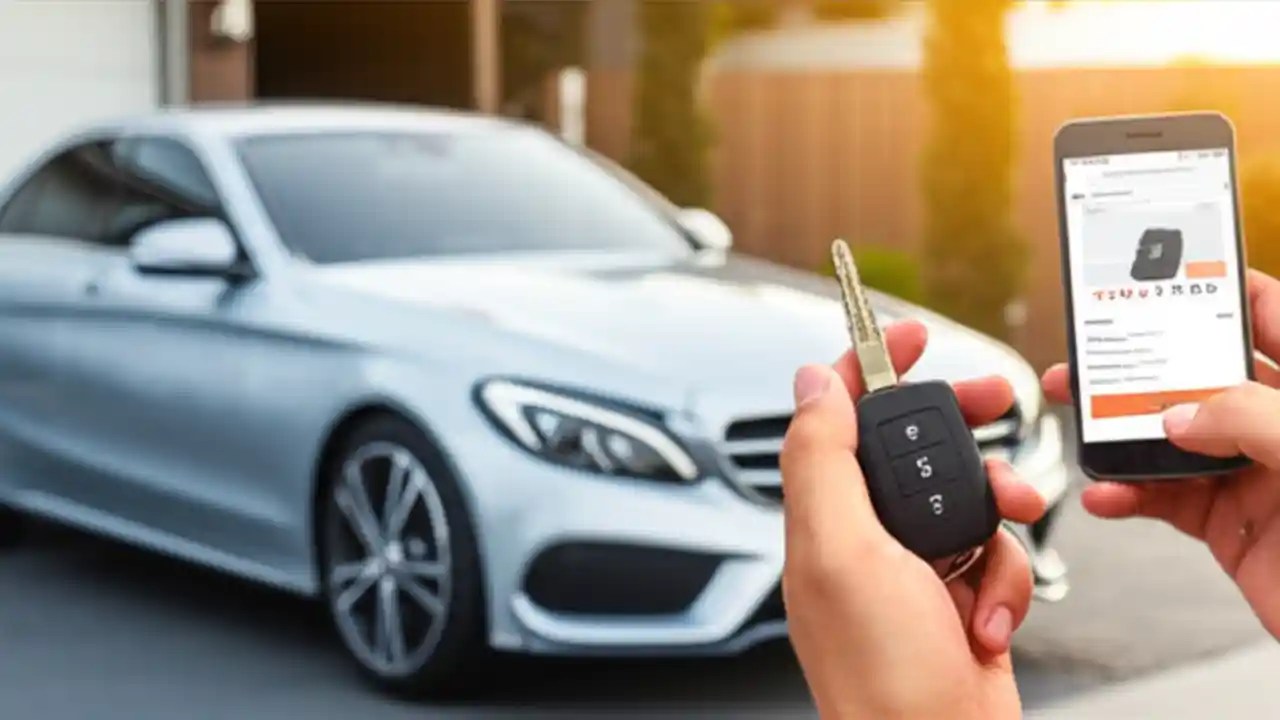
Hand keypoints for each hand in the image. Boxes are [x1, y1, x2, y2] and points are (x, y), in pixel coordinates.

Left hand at [782, 320, 1044, 719]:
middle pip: (913, 449)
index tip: (910, 333)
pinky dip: (1007, 581)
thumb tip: (812, 383)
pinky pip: (997, 556)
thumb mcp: (842, 550)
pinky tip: (988, 621)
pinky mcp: (959, 600)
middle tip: (1001, 395)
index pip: (837, 418)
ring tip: (998, 542)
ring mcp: (914, 571)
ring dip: (995, 516)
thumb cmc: (882, 675)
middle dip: (961, 425)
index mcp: (825, 518)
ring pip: (966, 498)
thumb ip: (822, 460)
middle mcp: (864, 539)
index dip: (869, 366)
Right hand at [1042, 269, 1279, 638]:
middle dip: (1144, 366)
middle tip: (1093, 357)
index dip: (1222, 289)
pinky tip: (1106, 495)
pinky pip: (1166, 501)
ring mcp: (1255, 476)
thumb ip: (1246, 418)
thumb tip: (1178, 416)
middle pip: (1202, 377)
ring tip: (1081, 428)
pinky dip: (1128, 497)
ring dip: (1122, 436)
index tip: (1169, 273)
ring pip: (1173, 440)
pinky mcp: (1232, 527)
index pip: (1270, 316)